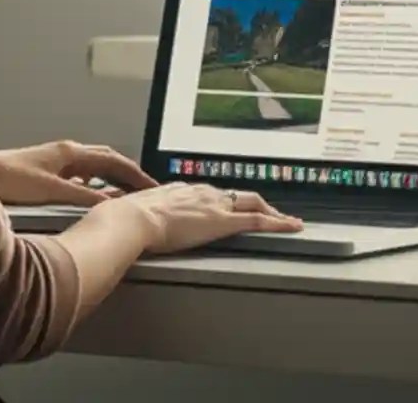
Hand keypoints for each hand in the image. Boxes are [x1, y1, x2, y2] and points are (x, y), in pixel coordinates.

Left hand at [0, 141, 157, 206]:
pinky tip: (93, 198)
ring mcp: (56, 162)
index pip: (115, 162)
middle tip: (147, 191)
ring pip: (94, 168)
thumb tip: (114, 205)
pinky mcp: (46, 173)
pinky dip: (95, 186)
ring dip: (113, 180)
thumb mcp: (51, 191)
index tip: (154, 188)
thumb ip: (83, 198)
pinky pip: (80, 177)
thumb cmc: (8, 180)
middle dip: (129, 175)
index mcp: (71, 153)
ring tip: (128, 196)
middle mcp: (66, 154)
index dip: (137, 175)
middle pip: (107, 161)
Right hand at [93, 183, 302, 254]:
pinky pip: (258, 220)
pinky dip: (279, 223)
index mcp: (181, 190)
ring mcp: (214, 205)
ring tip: (286, 222)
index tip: (230, 205)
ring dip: (272, 212)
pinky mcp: (223, 221)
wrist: (131, 219)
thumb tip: (125, 225)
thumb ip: (139, 217)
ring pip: (253, 203)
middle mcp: (202, 192)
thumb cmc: (125, 219)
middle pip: (236, 193)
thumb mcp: (134, 213)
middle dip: (256, 202)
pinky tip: (292, 227)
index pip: (211, 192)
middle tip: (270, 212)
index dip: (225, 199)